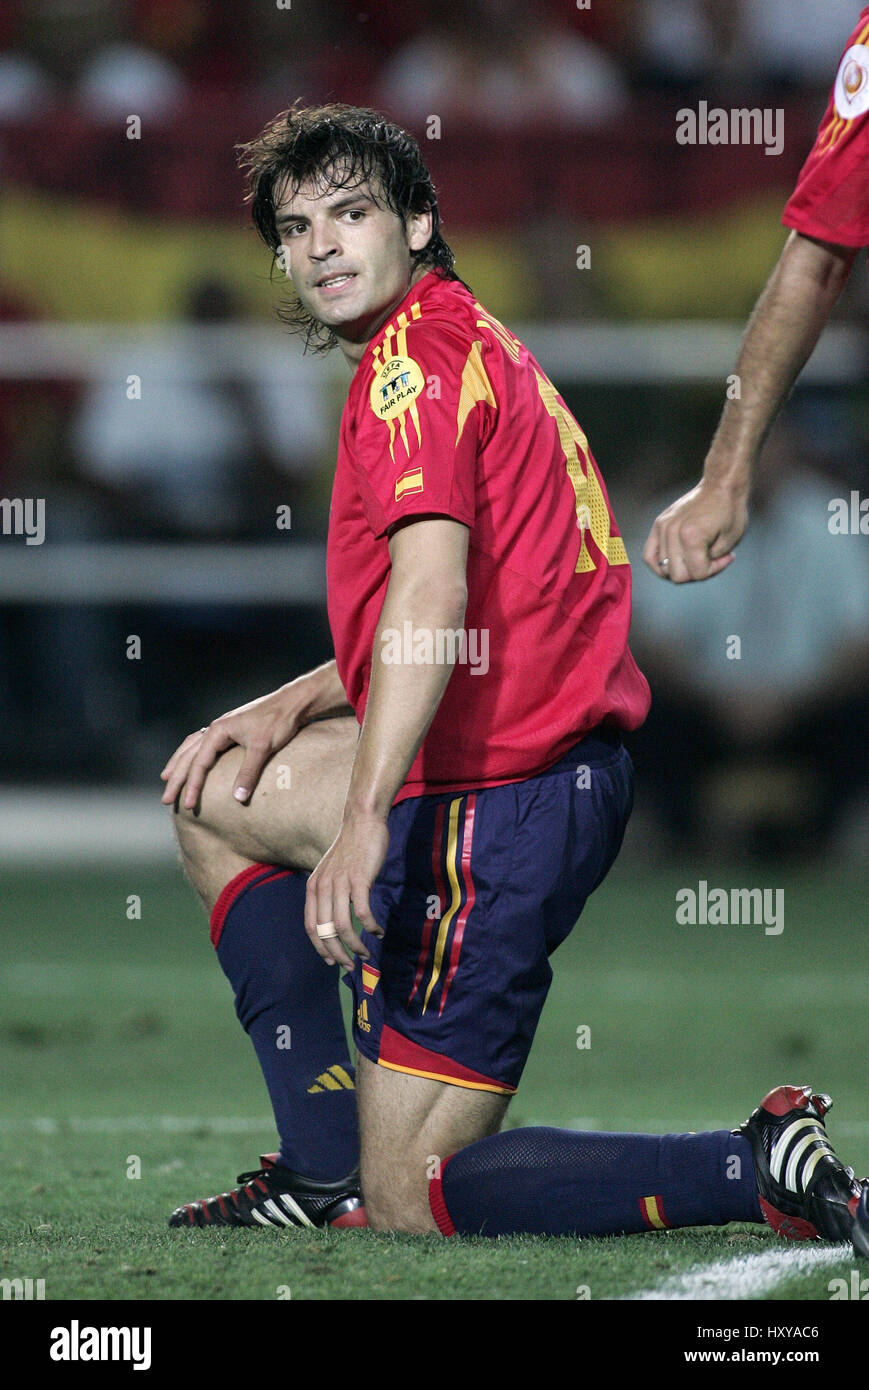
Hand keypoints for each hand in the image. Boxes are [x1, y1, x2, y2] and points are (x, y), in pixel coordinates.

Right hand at [160, 684, 308, 810]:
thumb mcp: (262, 748)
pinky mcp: (232, 728)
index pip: (199, 763)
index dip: (192, 786)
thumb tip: (237, 798)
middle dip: (176, 778)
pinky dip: (193, 753)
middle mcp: (216, 727)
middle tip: (166, 800)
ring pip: (192, 746)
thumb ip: (248, 773)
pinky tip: (193, 758)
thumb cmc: (278, 721)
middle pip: (188, 755)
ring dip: (179, 763)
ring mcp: (223, 726)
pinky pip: (204, 742)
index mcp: (218, 731)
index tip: (187, 805)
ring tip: (167, 777)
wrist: (293, 702)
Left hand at [304, 809, 388, 968]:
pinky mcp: (359, 880)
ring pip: (342, 927)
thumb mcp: (331, 872)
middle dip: (338, 954)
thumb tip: (336, 921)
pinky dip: (370, 927)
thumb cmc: (351, 849)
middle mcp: (322, 887)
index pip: (311, 927)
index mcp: (313, 888)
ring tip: (366, 954)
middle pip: (325, 932)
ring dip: (355, 946)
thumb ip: (330, 893)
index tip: (332, 962)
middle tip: (352, 966)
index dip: (320, 948)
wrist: (362, 821)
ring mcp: (339, 883)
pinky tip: (378, 932)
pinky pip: (362, 913)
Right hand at [643, 479, 747, 582]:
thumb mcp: (730, 542)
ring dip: (681, 568)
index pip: (698, 574)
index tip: (726, 556)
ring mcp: (663, 527)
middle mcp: (672, 532)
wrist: (721, 484)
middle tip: (710, 558)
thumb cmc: (730, 511)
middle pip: (678, 576)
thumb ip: (712, 562)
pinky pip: (649, 556)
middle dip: (697, 572)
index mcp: (691, 536)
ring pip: (662, 569)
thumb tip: (695, 570)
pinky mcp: (659, 524)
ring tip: (694, 558)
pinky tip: (673, 562)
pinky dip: (659, 565)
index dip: (714, 570)